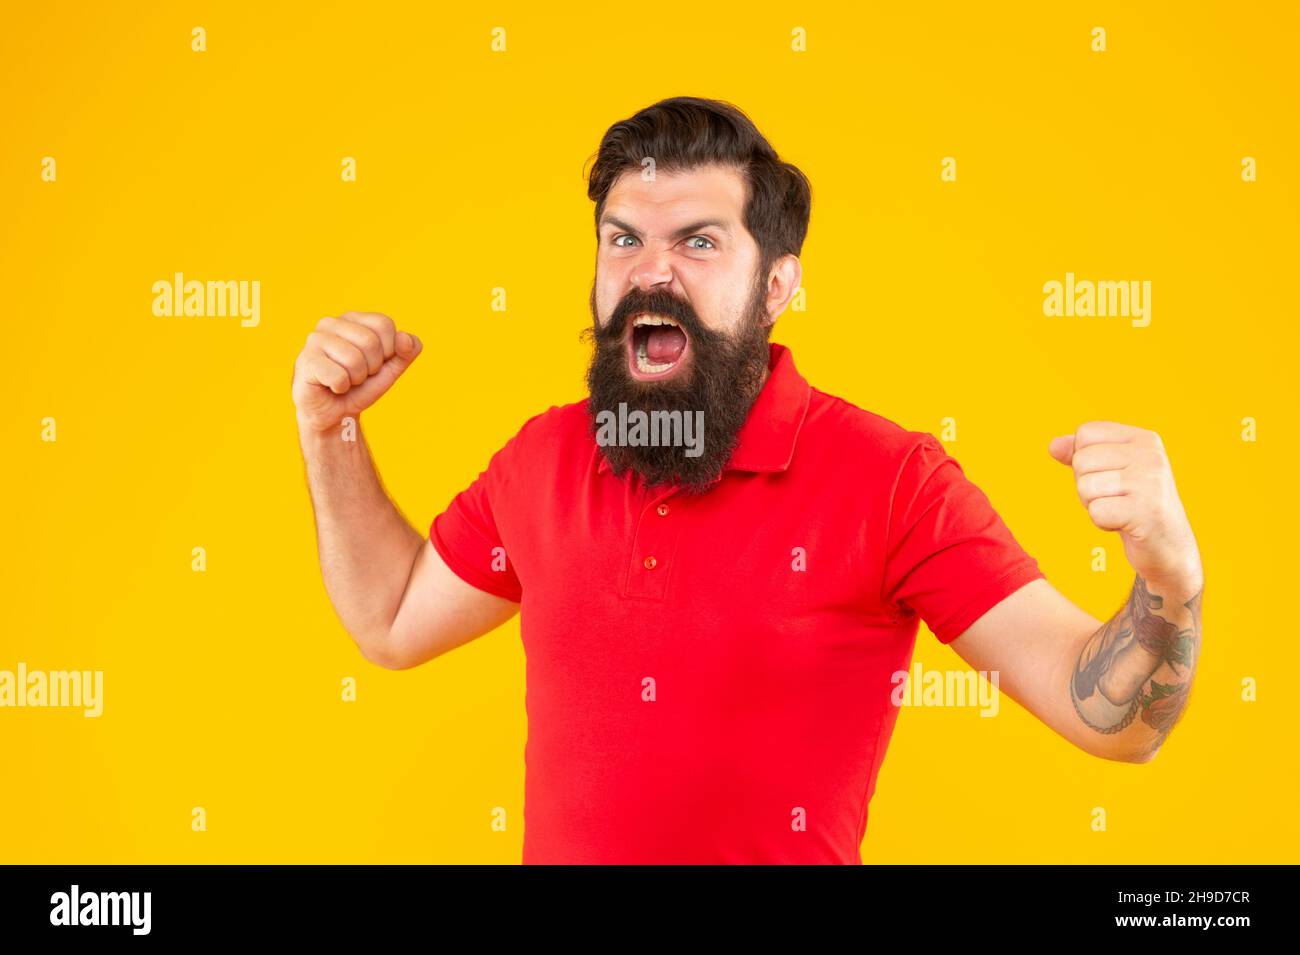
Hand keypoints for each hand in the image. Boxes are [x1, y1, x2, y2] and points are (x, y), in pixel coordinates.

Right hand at [292, 312, 421, 431]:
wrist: (335, 413)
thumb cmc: (361, 386)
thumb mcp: (391, 368)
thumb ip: (407, 351)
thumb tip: (405, 338)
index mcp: (353, 318)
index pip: (384, 324)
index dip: (388, 351)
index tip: (374, 363)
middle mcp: (331, 323)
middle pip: (370, 342)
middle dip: (371, 368)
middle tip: (357, 375)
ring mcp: (314, 340)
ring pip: (354, 360)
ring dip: (355, 379)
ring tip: (345, 381)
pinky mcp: (305, 361)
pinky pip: (338, 376)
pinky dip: (341, 388)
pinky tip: (331, 386)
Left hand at [1049, 421, 1202, 595]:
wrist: (1167, 547)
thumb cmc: (1133, 506)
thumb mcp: (1109, 472)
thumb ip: (1080, 454)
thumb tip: (1054, 445)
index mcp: (1143, 438)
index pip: (1085, 433)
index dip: (1085, 461)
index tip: (1111, 477)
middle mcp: (1151, 454)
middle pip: (1081, 460)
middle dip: (1088, 486)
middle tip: (1116, 499)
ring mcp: (1151, 481)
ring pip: (1085, 486)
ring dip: (1095, 506)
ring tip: (1121, 511)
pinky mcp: (1147, 510)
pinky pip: (1096, 512)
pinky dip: (1103, 523)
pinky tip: (1125, 524)